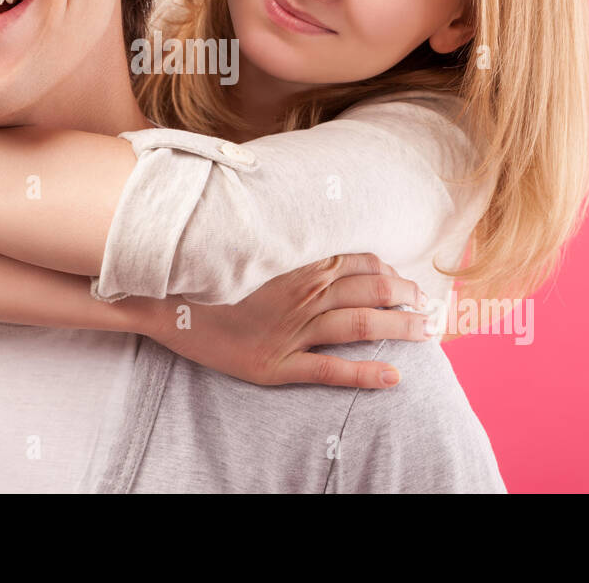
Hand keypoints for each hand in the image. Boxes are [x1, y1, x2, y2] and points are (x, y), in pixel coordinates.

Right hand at [139, 252, 434, 388]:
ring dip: (399, 330)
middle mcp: (304, 293)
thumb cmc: (204, 266)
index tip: (403, 278)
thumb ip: (282, 233)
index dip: (388, 271)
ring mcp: (293, 330)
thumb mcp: (248, 240)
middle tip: (426, 308)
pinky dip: (365, 373)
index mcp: (300, 261)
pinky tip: (393, 377)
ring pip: (360, 326)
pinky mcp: (276, 365)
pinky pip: (331, 368)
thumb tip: (300, 211)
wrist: (161, 297)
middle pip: (372, 292)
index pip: (361, 262)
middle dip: (406, 299)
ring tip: (425, 334)